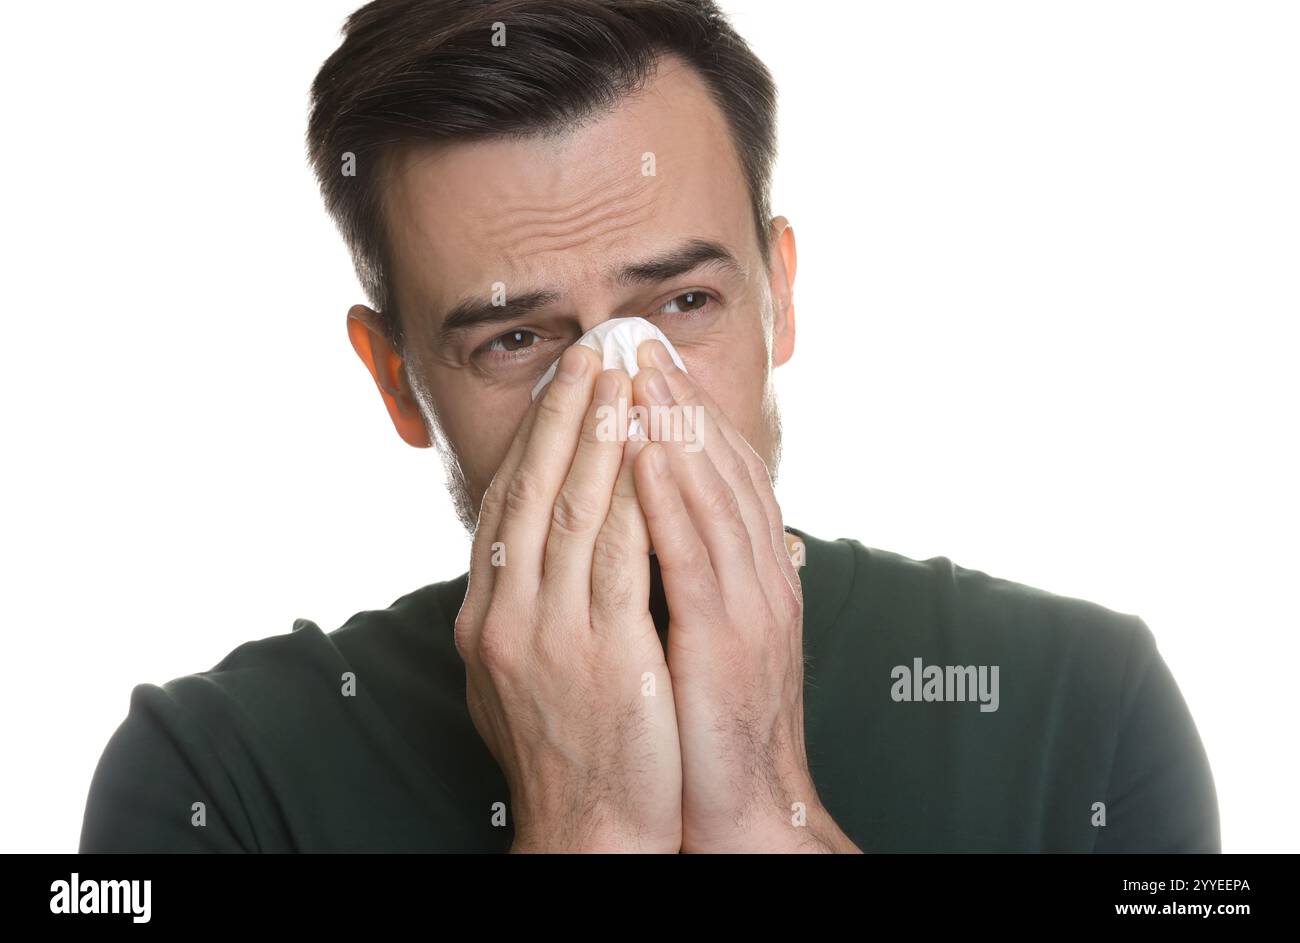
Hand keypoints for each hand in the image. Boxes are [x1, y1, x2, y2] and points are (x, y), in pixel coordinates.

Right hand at [455, 345, 681, 852]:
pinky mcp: (604, 655)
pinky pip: (620, 555)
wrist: (587, 832)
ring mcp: (551, 636)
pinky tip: (653, 450)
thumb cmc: (565, 753)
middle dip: (565, 417)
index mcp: (484, 620)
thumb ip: (523, 610)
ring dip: (601, 436)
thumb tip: (525, 557)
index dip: (535, 443)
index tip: (561, 392)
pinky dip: (636, 494)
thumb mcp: (518, 677)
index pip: (505, 509)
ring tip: (624, 378)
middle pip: (533, 493)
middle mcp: (506, 618)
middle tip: (591, 354)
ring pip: (573, 510)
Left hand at [630, 340, 860, 852]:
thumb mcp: (712, 640)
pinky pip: (697, 554)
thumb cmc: (715, 728)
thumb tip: (667, 536)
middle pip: (722, 470)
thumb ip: (699, 582)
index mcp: (757, 577)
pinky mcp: (728, 640)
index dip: (689, 415)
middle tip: (640, 343)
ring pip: (713, 497)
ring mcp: (751, 605)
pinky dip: (671, 497)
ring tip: (638, 373)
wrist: (748, 811)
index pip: (723, 477)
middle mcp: (762, 578)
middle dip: (680, 401)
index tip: (651, 367)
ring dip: (675, 428)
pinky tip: (644, 452)